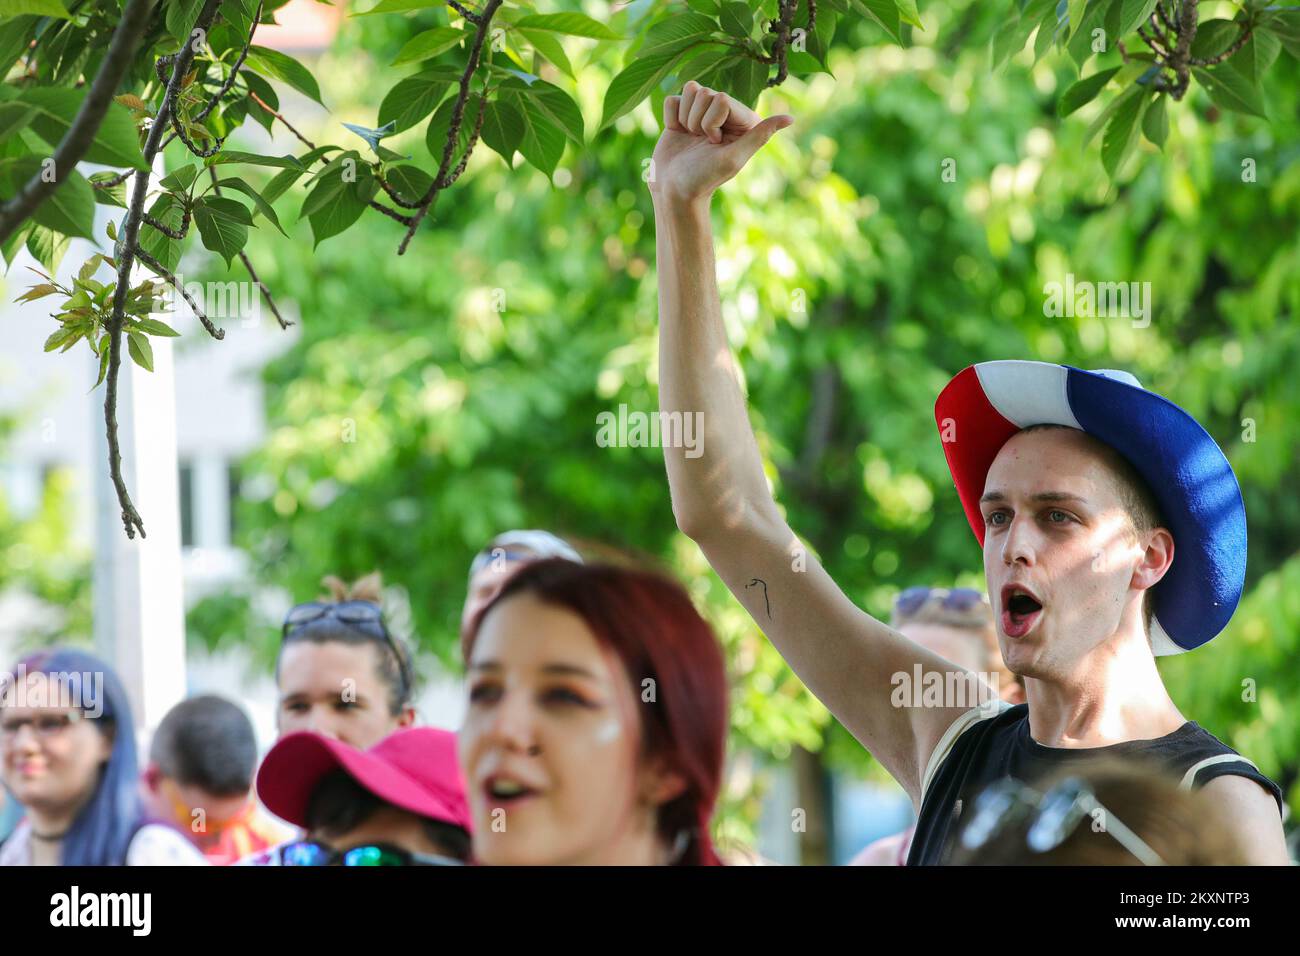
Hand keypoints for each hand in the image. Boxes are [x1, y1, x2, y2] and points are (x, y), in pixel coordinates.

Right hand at [648, 82, 793, 203]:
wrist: (673, 191)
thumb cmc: (704, 178)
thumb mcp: (733, 159)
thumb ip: (760, 135)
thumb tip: (791, 118)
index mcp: (741, 122)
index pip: (721, 99)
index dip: (712, 123)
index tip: (715, 144)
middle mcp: (723, 114)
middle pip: (704, 93)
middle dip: (697, 122)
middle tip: (701, 144)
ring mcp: (701, 112)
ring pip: (689, 90)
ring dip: (684, 118)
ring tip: (690, 139)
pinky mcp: (680, 115)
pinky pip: (673, 99)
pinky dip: (671, 118)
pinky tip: (677, 133)